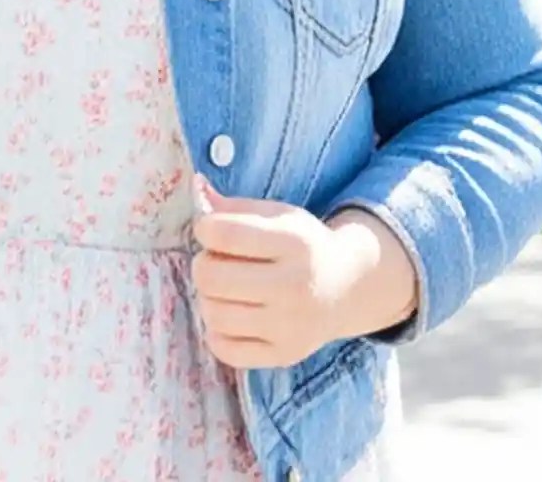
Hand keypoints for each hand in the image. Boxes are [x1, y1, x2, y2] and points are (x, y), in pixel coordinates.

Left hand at [190, 175, 418, 369]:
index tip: (210, 231)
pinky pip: (224, 348)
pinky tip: (234, 314)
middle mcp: (295, 287)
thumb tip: (195, 186)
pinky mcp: (284, 354)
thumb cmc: (301, 245)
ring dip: (209, 297)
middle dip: (204, 265)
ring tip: (226, 288)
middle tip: (216, 261)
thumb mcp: (278, 216)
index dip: (205, 229)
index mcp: (295, 243)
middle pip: (212, 277)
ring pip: (213, 314)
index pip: (225, 234)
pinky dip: (218, 331)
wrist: (346, 286)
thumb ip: (233, 206)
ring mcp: (290, 326)